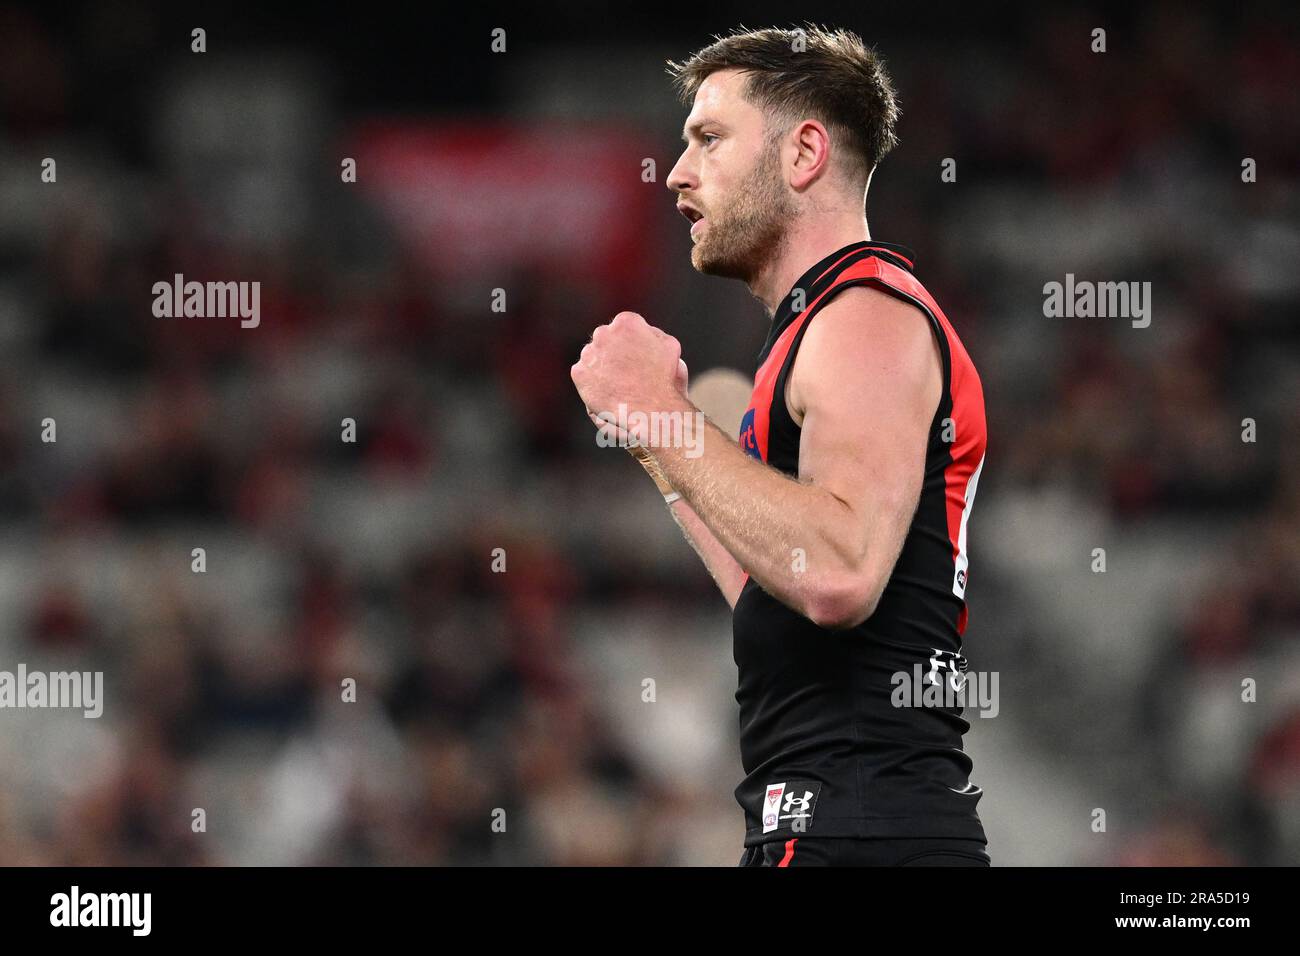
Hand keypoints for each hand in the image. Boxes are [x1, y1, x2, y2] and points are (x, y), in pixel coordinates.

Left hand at [571, 312, 685, 445]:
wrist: (650, 409)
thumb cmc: (664, 379)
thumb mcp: (669, 346)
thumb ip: (652, 333)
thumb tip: (642, 331)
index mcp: (626, 322)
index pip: (623, 326)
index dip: (631, 342)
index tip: (635, 356)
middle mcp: (604, 333)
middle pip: (606, 338)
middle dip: (613, 351)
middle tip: (627, 371)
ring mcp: (589, 353)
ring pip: (593, 356)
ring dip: (602, 366)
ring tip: (619, 384)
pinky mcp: (579, 373)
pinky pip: (584, 374)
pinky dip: (593, 381)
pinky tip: (607, 390)